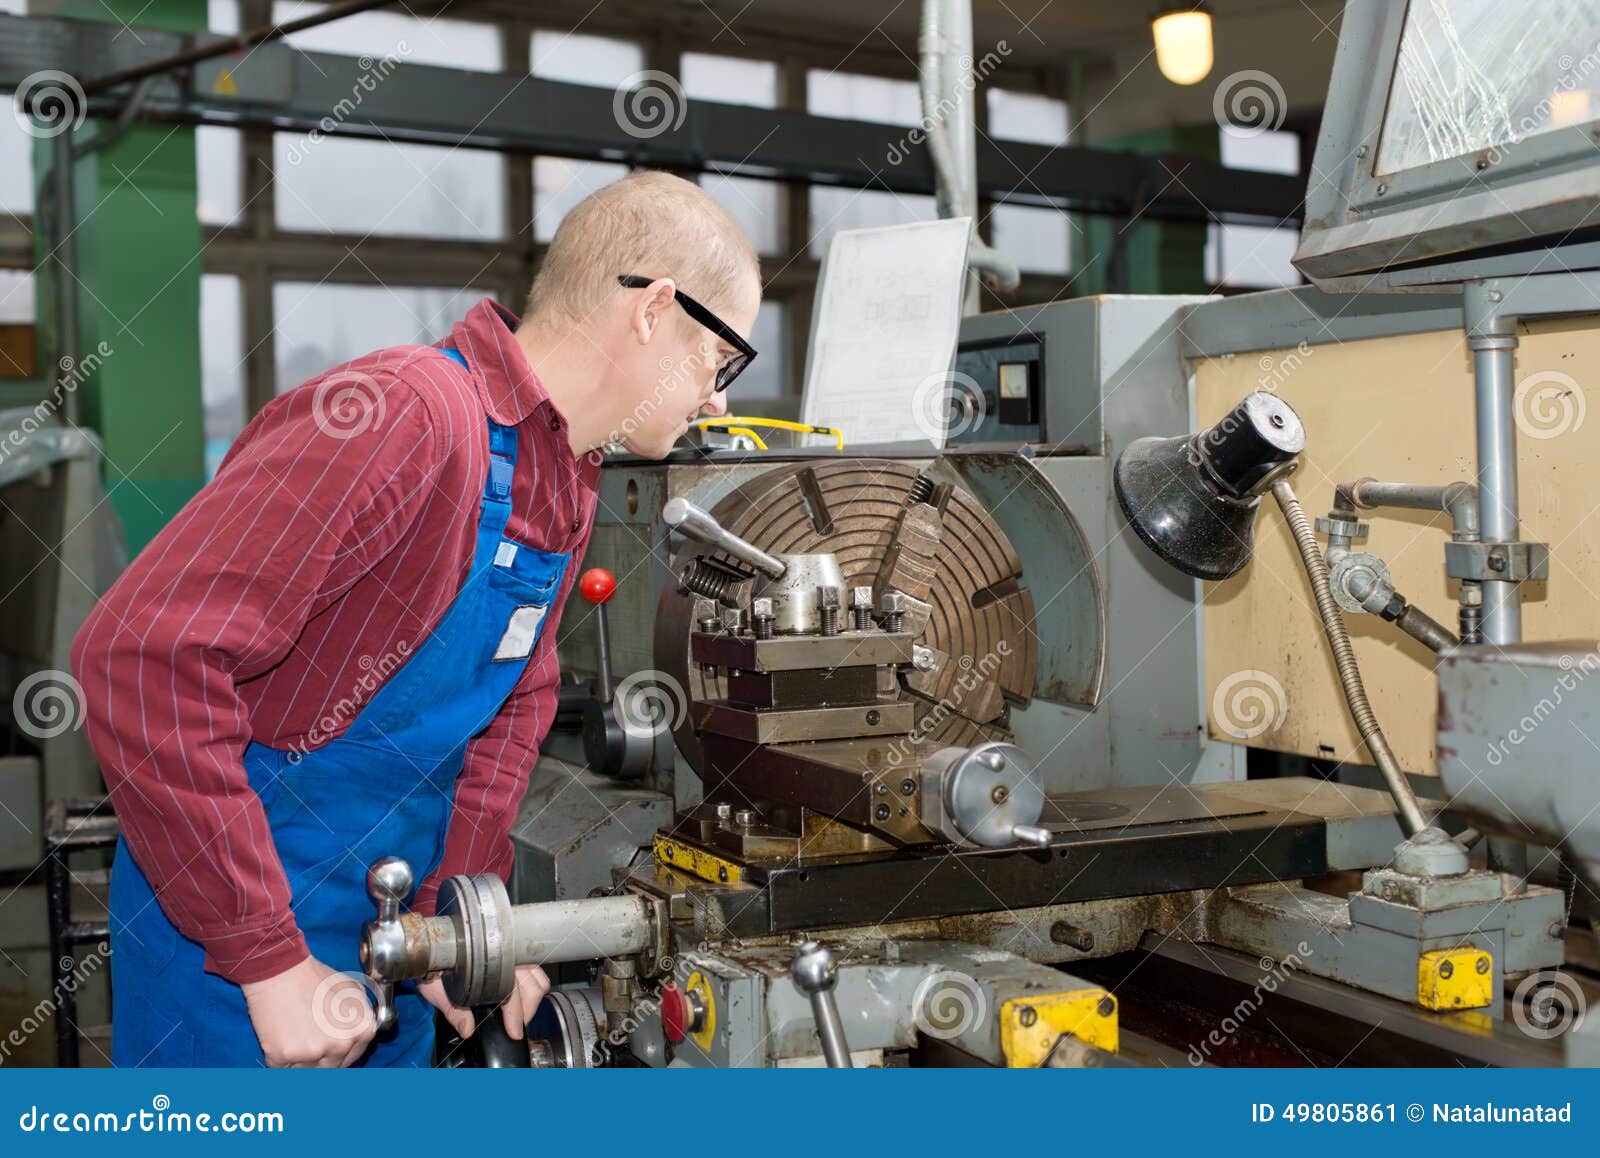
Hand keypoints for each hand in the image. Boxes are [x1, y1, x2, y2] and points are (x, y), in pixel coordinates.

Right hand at [240, 955, 375, 1067]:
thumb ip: (360, 1019)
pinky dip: (278, 1059)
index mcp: (363, 1030)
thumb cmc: (314, 978)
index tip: (324, 1046)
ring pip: (305, 1072)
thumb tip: (354, 1041)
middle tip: (305, 1038)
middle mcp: (342, 1044)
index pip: (351, 1059)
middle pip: (329, 1069)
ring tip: (292, 1034)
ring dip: (297, 1061)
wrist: (282, 969)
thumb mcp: (353, 992)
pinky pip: (281, 1071)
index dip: (335, 1053)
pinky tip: (278, 1037)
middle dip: (317, 1059)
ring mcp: (314, 1051)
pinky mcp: (285, 1055)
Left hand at [419, 963, 550, 1038]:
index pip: (511, 991)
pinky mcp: (517, 956)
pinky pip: (537, 973)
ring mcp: (514, 954)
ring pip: (538, 980)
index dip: (515, 1015)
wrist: (436, 947)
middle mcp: (505, 956)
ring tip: (520, 1016)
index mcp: (487, 964)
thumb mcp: (438, 990)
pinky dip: (535, 989)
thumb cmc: (437, 964)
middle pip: (532, 987)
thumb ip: (454, 1011)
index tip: (514, 1032)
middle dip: (527, 1012)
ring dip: (533, 1001)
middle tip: (515, 1028)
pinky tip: (522, 1001)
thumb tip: (468, 1029)